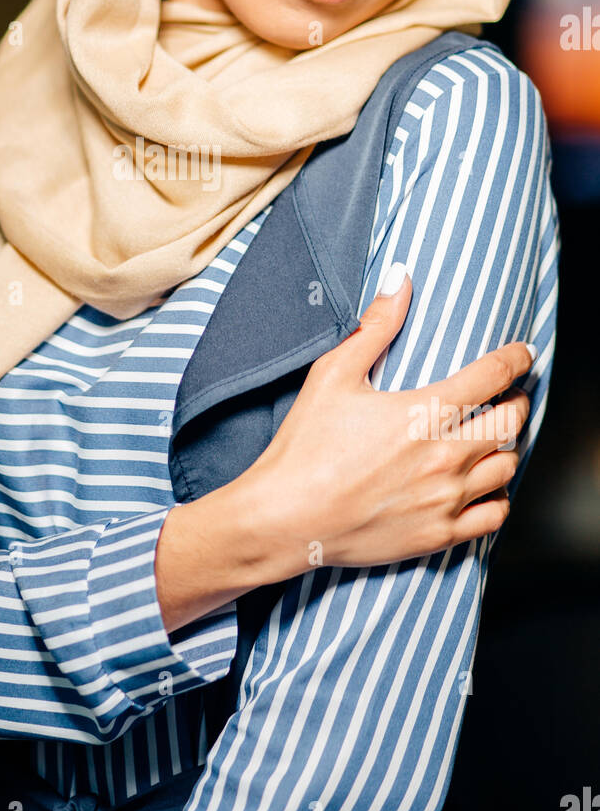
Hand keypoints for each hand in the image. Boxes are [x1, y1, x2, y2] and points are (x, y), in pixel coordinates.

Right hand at [235, 264, 533, 577]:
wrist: (286, 519)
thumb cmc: (305, 446)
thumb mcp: (333, 374)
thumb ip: (375, 325)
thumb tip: (400, 277)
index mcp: (425, 411)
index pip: (494, 375)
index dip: (517, 358)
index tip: (523, 353)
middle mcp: (446, 456)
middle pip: (513, 421)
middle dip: (517, 401)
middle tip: (509, 395)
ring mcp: (447, 498)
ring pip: (508, 468)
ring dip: (507, 447)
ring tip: (494, 438)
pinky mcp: (440, 534)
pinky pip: (495, 515)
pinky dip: (498, 496)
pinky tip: (483, 485)